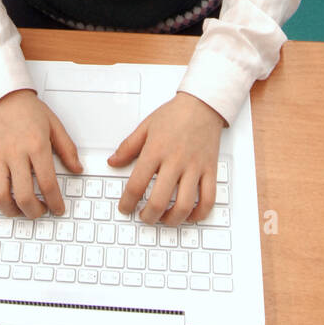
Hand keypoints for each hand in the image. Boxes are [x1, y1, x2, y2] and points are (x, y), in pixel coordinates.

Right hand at [0, 88, 81, 217]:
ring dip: (12, 210)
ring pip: (0, 195)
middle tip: (41, 211)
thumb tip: (77, 169)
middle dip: (35, 211)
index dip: (55, 202)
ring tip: (21, 210)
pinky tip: (0, 202)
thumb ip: (67, 149)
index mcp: (36, 146)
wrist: (4, 98)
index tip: (58, 208)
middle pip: (23, 195)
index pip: (47, 183)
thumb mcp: (55, 126)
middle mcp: (15, 154)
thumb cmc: (29, 111)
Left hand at [109, 92, 225, 226]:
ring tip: (164, 219)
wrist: (202, 104)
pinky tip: (189, 215)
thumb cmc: (175, 114)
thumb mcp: (145, 127)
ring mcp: (194, 168)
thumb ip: (127, 147)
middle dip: (148, 216)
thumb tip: (113, 162)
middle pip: (159, 200)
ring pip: (185, 205)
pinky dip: (199, 214)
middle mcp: (175, 161)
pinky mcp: (210, 170)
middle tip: (143, 217)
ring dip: (172, 220)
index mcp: (155, 151)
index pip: (136, 185)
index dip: (127, 203)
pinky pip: (208, 199)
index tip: (125, 208)